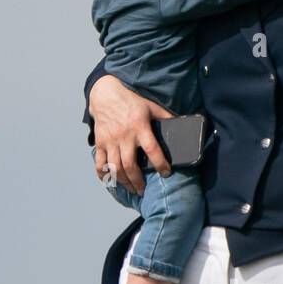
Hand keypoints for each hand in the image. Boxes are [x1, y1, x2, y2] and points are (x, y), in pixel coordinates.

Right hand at [88, 76, 173, 196]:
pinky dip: (103, 175)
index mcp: (139, 127)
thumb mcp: (151, 106)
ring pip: (115, 168)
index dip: (160, 164)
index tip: (166, 173)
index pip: (152, 150)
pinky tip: (110, 182)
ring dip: (124, 182)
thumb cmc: (131, 100)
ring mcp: (110, 140)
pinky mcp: (100, 142)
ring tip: (132, 189)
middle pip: (130, 165)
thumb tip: (183, 125)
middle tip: (143, 190)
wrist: (106, 93)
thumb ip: (165, 117)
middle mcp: (124, 136)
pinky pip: (99, 163)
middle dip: (137, 181)